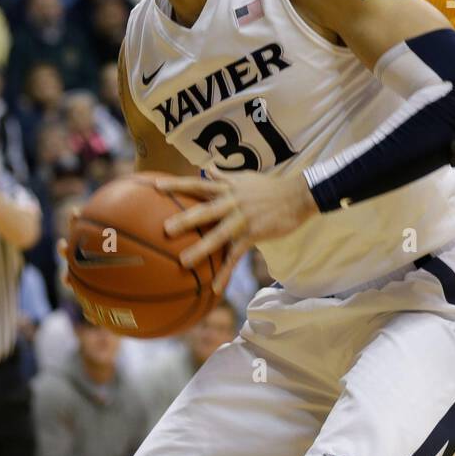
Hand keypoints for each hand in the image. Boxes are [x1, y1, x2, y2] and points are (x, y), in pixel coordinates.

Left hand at [157, 166, 317, 291]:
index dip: (177, 184)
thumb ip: (224, 176)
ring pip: (219, 235)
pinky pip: (237, 255)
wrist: (298, 195)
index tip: (156, 186)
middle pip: (205, 210)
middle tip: (165, 229)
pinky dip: (226, 272)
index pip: (198, 184)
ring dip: (201, 249)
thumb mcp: (245, 178)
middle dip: (185, 220)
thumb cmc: (270, 187)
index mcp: (228, 188)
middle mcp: (233, 201)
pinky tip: (216, 288)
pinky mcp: (254, 234)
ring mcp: (243, 218)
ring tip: (183, 262)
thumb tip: (208, 168)